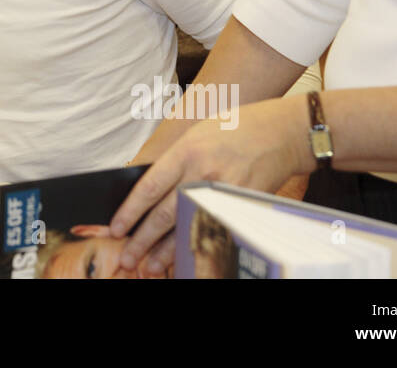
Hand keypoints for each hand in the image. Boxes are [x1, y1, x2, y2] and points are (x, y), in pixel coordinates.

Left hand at [108, 96, 312, 274]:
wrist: (280, 133)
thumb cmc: (234, 130)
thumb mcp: (196, 135)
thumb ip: (173, 162)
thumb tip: (146, 191)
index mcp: (186, 153)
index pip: (150, 188)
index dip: (130, 212)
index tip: (116, 228)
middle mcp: (203, 174)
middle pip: (165, 214)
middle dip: (143, 239)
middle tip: (127, 258)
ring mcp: (224, 193)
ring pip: (188, 228)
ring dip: (166, 251)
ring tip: (150, 265)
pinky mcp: (241, 206)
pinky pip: (213, 230)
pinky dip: (197, 246)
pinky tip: (184, 259)